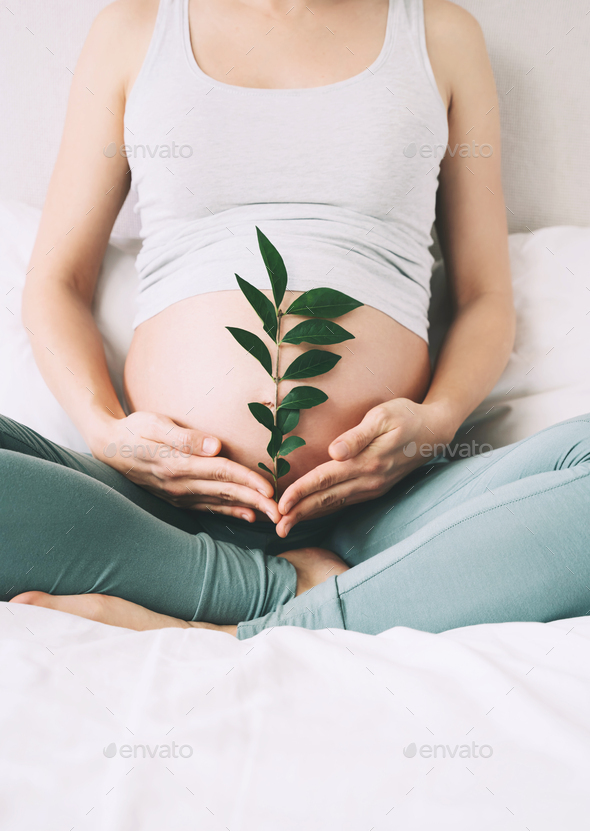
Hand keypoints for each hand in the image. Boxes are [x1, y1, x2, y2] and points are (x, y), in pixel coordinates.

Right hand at [91, 411, 279, 521]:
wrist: (107, 447)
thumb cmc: (134, 428)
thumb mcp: (154, 423)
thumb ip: (184, 436)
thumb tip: (215, 446)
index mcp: (176, 464)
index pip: (220, 472)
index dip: (247, 480)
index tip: (270, 488)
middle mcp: (179, 484)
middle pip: (225, 492)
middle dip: (256, 501)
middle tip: (282, 511)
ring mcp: (178, 495)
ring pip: (219, 502)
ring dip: (247, 508)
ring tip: (272, 516)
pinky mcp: (177, 498)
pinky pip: (207, 508)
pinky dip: (228, 513)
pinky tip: (247, 516)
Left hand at [276, 399, 452, 536]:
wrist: (435, 431)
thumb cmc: (406, 416)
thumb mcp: (383, 416)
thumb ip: (357, 435)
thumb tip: (334, 452)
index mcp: (367, 461)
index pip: (326, 479)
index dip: (301, 492)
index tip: (281, 504)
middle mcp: (369, 480)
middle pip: (327, 499)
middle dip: (299, 513)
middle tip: (276, 526)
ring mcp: (374, 487)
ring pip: (335, 504)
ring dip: (310, 515)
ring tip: (287, 524)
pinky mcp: (375, 488)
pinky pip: (345, 502)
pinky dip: (325, 510)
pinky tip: (311, 513)